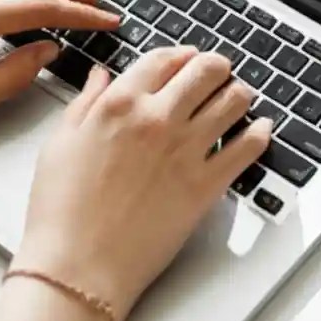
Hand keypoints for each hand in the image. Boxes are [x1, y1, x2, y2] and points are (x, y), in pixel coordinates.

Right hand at [11, 48, 271, 320]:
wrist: (78, 266)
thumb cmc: (61, 212)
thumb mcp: (59, 144)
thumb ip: (85, 103)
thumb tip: (100, 77)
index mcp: (120, 104)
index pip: (164, 58)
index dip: (181, 54)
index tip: (188, 58)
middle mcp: (158, 120)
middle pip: (207, 70)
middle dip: (216, 67)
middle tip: (218, 74)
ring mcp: (186, 151)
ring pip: (234, 100)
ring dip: (239, 94)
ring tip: (238, 98)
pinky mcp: (207, 185)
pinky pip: (249, 147)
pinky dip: (260, 133)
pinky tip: (260, 129)